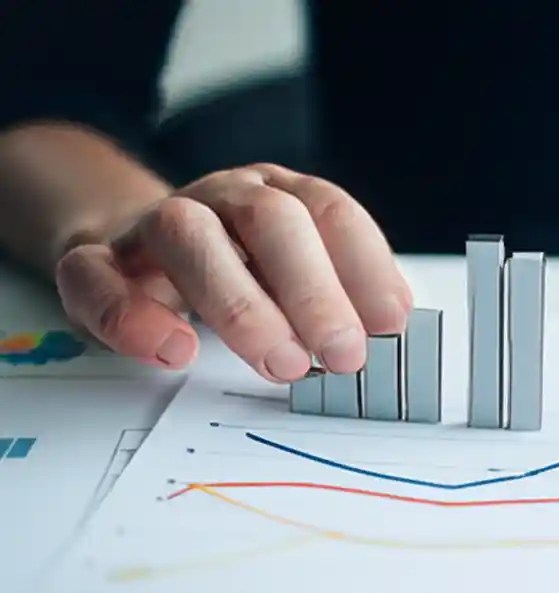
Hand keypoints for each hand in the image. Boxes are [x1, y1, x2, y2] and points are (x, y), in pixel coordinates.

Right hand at [54, 163, 411, 381]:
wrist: (134, 251)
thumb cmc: (233, 269)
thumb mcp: (293, 274)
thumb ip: (341, 294)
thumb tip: (392, 324)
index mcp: (278, 195)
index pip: (330, 212)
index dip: (365, 265)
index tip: (391, 322)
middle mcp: (221, 197)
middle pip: (271, 221)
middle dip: (314, 290)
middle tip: (343, 353)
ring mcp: (154, 225)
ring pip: (189, 237)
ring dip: (240, 304)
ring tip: (280, 361)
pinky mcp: (96, 262)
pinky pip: (96, 277)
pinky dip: (133, 316)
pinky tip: (174, 351)